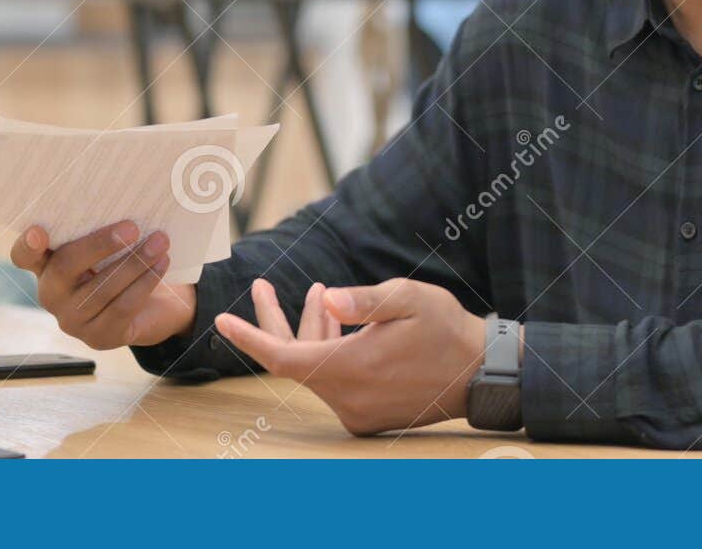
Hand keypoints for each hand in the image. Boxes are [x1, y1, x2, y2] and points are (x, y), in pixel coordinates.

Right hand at [10, 222, 195, 349]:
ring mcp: (72, 320)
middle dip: (100, 245)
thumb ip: (101, 229)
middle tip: (132, 228)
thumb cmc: (124, 263)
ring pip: (101, 289)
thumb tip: (123, 200)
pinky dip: (145, 282)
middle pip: (65, 266)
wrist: (154, 305)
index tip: (38, 231)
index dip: (27, 245)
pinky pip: (122, 307)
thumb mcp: (108, 245)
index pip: (24, 256)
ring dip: (135, 262)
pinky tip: (161, 263)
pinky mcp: (99, 337)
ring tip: (160, 241)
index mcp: (46, 265)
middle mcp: (52, 294)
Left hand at [214, 277, 484, 435]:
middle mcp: (348, 397)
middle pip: (294, 360)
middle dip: (276, 323)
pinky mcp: (367, 416)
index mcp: (351, 369)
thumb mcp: (409, 299)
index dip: (249, 337)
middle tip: (262, 286)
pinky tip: (336, 321)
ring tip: (317, 293)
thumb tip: (327, 298)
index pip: (282, 357)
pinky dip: (329, 351)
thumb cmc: (447, 330)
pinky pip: (334, 381)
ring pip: (316, 368)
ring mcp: (357, 411)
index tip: (221, 320)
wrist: (481, 373)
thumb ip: (365, 300)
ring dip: (312, 332)